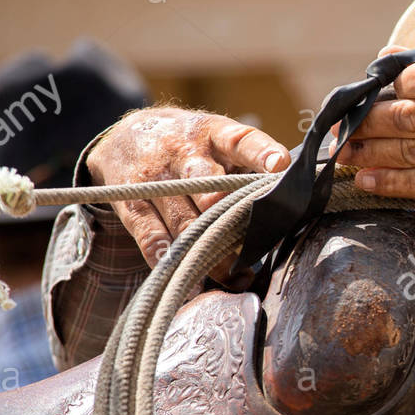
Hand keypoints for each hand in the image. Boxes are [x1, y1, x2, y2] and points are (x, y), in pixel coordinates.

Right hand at [86, 107, 288, 267]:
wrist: (126, 136)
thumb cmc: (193, 148)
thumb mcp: (221, 142)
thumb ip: (251, 167)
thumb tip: (289, 201)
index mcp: (215, 134)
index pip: (241, 141)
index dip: (261, 153)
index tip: (279, 166)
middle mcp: (183, 152)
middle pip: (206, 184)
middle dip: (228, 214)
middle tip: (254, 244)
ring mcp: (154, 178)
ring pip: (185, 220)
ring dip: (210, 252)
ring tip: (234, 277)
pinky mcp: (131, 202)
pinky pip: (150, 234)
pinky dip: (169, 260)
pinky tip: (191, 280)